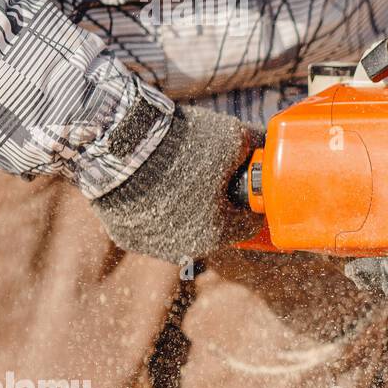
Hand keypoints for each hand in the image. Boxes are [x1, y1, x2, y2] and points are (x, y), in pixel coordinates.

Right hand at [92, 105, 262, 261]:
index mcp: (221, 234)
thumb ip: (257, 148)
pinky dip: (157, 210)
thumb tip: (268, 147)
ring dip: (187, 210)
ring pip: (182, 229)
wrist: (119, 144)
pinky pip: (152, 226)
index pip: (250, 223)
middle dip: (219, 205)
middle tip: (213, 178)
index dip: (251, 202)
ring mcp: (154, 246)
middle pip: (216, 228)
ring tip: (181, 179)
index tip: (246, 185)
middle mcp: (188, 250)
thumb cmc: (183, 145)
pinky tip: (154, 186)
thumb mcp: (234, 137)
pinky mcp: (127, 237)